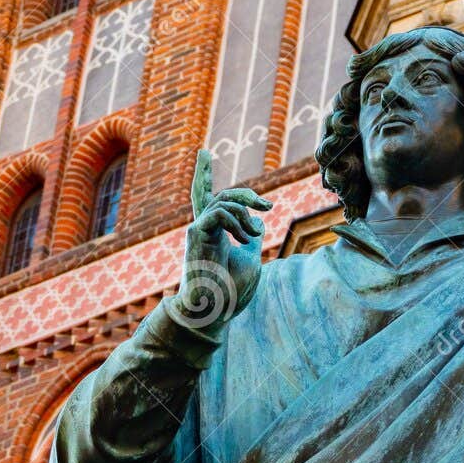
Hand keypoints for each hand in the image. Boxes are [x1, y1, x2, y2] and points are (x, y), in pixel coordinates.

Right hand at [176, 148, 270, 328]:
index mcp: (214, 233)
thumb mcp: (250, 259)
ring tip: (253, 235)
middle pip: (221, 194)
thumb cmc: (231, 291)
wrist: (215, 310)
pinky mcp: (196, 235)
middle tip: (267, 206)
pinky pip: (218, 213)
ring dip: (245, 213)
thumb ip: (250, 237)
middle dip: (247, 194)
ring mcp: (198, 230)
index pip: (208, 198)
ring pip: (223, 201)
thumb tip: (257, 222)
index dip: (205, 175)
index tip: (203, 153)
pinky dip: (236, 221)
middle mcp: (203, 228)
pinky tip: (244, 239)